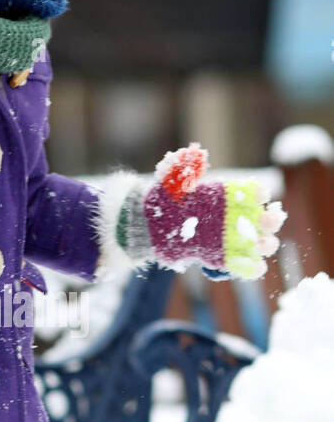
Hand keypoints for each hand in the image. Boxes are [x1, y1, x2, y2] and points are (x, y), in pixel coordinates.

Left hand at [122, 144, 285, 279]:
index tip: (259, 195)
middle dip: (271, 220)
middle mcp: (235, 217)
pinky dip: (252, 268)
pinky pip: (244, 266)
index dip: (259, 193)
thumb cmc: (164, 199)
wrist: (151, 224)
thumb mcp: (170, 179)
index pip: (253, 192)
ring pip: (261, 243)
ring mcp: (231, 239)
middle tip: (268, 220)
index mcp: (228, 195)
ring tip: (261, 245)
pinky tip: (253, 266)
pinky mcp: (223, 258)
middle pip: (266, 219)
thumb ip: (183, 167)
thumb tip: (195, 153)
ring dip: (266, 244)